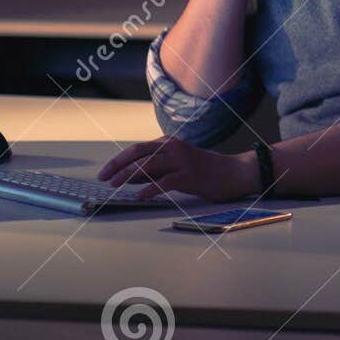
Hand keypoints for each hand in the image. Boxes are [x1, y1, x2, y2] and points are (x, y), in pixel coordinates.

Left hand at [98, 136, 256, 201]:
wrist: (235, 172)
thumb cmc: (206, 171)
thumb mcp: (178, 166)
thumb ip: (156, 169)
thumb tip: (130, 177)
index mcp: (169, 144)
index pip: (137, 149)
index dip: (118, 160)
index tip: (105, 172)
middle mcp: (174, 148)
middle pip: (138, 153)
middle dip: (117, 165)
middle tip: (104, 178)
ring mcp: (182, 161)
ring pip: (148, 165)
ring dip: (128, 176)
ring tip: (115, 186)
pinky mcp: (190, 175)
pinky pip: (164, 181)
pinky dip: (149, 188)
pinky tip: (139, 196)